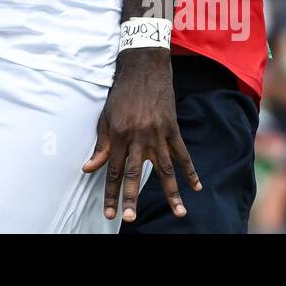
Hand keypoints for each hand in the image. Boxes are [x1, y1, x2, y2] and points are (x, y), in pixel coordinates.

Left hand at [82, 50, 199, 222]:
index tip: (110, 213)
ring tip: (179, 213)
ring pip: (165, 168)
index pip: (114, 171)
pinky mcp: (172, 128)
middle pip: (136, 173)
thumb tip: (88, 168)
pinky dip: (190, 171)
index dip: (112, 193)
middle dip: (132, 197)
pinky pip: (182, 153)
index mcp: (119, 134)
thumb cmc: (120, 93)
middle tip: (131, 218)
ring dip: (172, 192)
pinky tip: (196, 188)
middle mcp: (138, 136)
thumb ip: (101, 145)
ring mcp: (158, 133)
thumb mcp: (105, 117)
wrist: (143, 67)